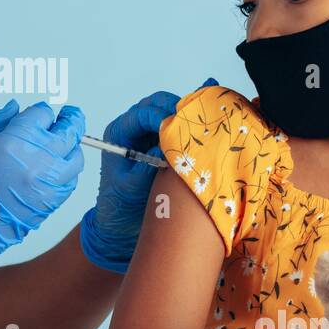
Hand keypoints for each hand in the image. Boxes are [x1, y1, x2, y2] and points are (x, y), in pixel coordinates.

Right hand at [0, 100, 84, 301]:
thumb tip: (16, 107)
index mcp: (15, 141)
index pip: (43, 113)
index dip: (41, 111)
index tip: (39, 113)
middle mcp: (37, 160)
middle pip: (69, 131)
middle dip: (70, 119)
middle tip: (69, 115)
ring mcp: (48, 183)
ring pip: (76, 156)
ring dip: (72, 146)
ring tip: (63, 143)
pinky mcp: (51, 203)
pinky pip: (71, 180)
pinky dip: (68, 170)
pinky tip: (56, 168)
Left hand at [79, 78, 216, 272]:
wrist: (121, 224)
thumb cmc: (120, 205)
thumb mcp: (130, 187)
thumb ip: (145, 167)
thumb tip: (164, 148)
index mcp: (120, 133)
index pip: (143, 112)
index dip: (163, 115)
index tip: (180, 126)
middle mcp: (135, 128)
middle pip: (159, 103)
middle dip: (179, 109)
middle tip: (198, 122)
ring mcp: (151, 134)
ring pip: (172, 112)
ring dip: (188, 118)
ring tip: (205, 128)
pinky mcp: (164, 144)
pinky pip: (180, 129)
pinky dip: (193, 129)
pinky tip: (209, 133)